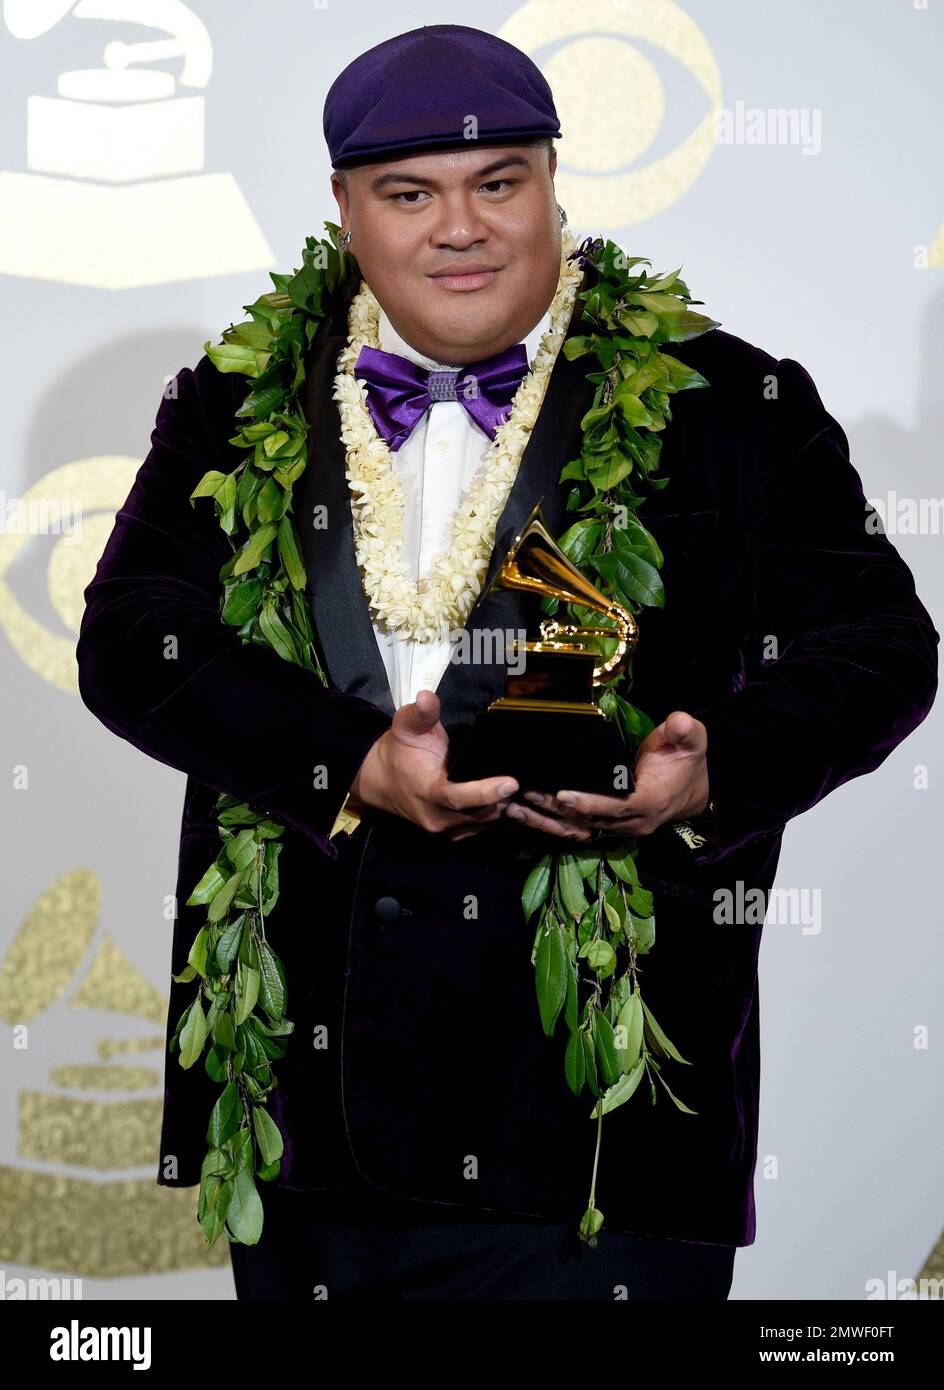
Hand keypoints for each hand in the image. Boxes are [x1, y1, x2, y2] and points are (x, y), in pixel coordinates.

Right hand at [347, 689, 518, 839]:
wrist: (381, 779)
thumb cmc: (400, 750)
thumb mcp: (406, 726)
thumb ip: (421, 713)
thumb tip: (427, 697)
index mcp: (426, 791)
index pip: (458, 797)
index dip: (485, 792)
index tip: (511, 782)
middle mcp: (436, 816)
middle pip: (478, 813)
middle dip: (502, 799)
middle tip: (521, 778)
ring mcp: (443, 829)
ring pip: (482, 823)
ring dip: (499, 808)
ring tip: (514, 788)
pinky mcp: (450, 834)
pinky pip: (478, 828)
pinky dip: (491, 814)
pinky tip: (500, 798)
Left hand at [503, 710, 709, 842]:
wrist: (690, 789)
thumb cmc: (685, 760)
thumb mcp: (692, 741)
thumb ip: (685, 731)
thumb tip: (679, 721)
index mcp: (651, 802)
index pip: (618, 807)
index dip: (591, 803)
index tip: (563, 794)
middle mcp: (632, 823)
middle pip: (589, 821)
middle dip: (555, 810)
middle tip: (525, 793)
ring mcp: (617, 829)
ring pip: (577, 830)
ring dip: (545, 822)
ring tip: (513, 807)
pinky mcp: (605, 828)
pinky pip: (575, 830)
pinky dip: (550, 824)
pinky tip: (524, 813)